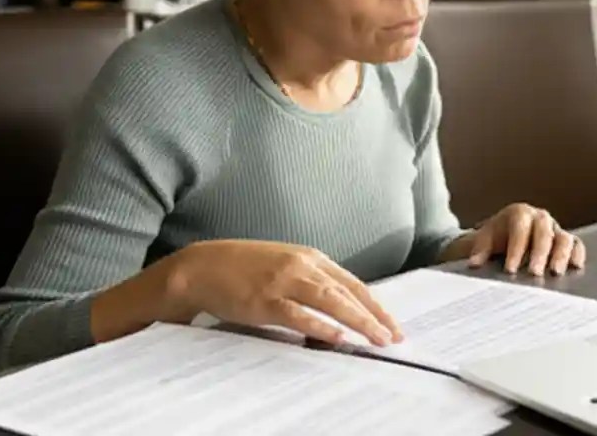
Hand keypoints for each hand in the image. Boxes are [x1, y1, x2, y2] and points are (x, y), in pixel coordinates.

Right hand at [173, 240, 403, 347]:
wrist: (203, 266)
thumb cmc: (243, 268)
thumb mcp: (284, 266)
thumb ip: (311, 283)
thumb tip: (339, 311)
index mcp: (310, 257)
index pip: (353, 283)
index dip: (375, 305)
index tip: (392, 324)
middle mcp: (302, 265)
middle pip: (348, 292)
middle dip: (374, 316)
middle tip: (393, 337)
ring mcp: (284, 281)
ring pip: (331, 301)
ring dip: (357, 321)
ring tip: (376, 339)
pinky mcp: (265, 299)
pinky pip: (299, 314)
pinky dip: (320, 325)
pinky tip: (338, 336)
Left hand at [467, 203, 585, 275]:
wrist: (507, 231)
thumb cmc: (498, 235)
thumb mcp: (485, 238)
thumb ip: (480, 250)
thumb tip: (474, 263)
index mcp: (519, 213)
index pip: (519, 229)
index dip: (516, 249)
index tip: (510, 269)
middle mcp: (540, 218)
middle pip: (543, 232)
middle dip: (539, 253)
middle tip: (534, 273)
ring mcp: (555, 229)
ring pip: (563, 237)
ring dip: (561, 255)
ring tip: (555, 273)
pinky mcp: (565, 240)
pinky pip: (576, 244)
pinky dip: (577, 254)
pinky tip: (575, 268)